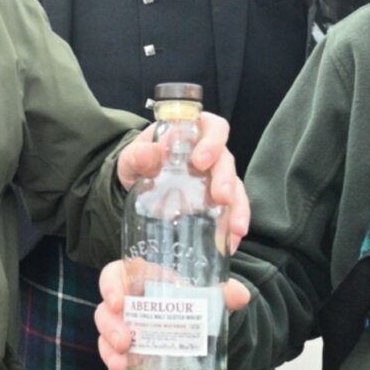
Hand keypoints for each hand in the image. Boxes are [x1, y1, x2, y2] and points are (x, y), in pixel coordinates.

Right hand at [93, 259, 252, 369]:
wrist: (196, 319)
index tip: (117, 302)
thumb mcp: (205, 293)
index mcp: (139, 280)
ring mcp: (124, 333)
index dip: (110, 286)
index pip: (113, 276)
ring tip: (122, 368)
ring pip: (106, 343)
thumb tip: (241, 295)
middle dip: (110, 329)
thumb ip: (222, 293)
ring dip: (111, 357)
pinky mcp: (131, 357)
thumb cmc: (190, 296)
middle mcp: (126, 306)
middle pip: (104, 313)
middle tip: (124, 341)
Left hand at [116, 111, 250, 251]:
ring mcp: (215, 177)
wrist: (138, 184)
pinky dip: (232, 225)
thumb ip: (137, 155)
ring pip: (235, 187)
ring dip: (238, 206)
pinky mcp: (216, 201)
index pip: (213, 128)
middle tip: (221, 197)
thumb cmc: (140, 162)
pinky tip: (231, 242)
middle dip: (226, 179)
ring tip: (236, 227)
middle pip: (226, 160)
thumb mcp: (131, 158)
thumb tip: (147, 153)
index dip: (212, 141)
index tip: (201, 161)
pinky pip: (231, 210)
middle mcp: (210, 153)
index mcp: (192, 134)